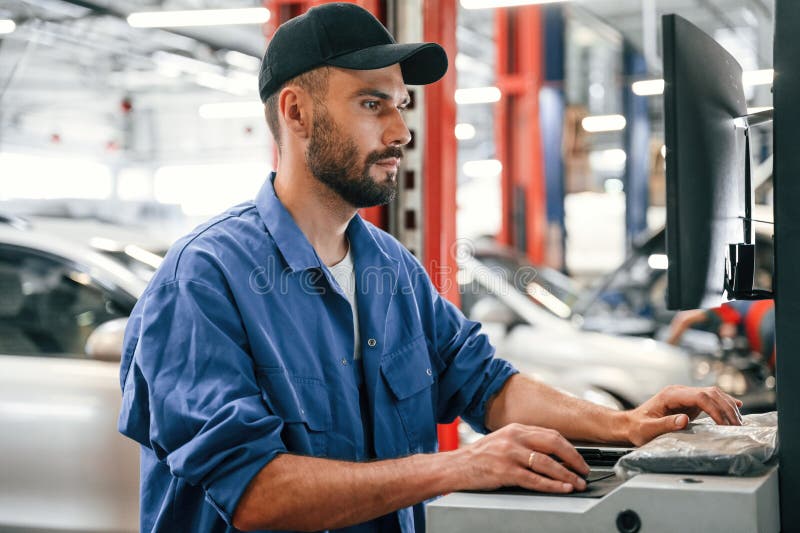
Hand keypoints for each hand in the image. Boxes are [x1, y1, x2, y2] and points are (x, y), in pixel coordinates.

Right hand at [452, 423, 589, 492]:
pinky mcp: (505, 471)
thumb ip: (523, 443)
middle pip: (553, 443)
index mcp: (515, 429)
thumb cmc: (478, 457)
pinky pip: (534, 479)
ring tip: (578, 483)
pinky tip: (563, 488)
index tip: (579, 458)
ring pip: (547, 462)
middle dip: (573, 458)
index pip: (550, 433)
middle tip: (584, 470)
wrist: (455, 466)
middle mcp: (514, 438)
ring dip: (567, 474)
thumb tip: (550, 455)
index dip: (569, 447)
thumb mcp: (502, 441)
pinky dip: (552, 485)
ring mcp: (509, 454)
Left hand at [626, 385, 742, 445]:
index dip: (715, 408)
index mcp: (670, 395)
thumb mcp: (647, 429)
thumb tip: (684, 419)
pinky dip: (724, 404)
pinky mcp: (688, 403)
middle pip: (710, 393)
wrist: (630, 424)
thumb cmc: (637, 428)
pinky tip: (736, 407)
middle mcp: (679, 392)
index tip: (724, 424)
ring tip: (739, 422)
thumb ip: (665, 424)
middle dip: (726, 408)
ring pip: (713, 394)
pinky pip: (710, 400)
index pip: (700, 396)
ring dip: (727, 406)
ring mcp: (684, 396)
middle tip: (737, 426)